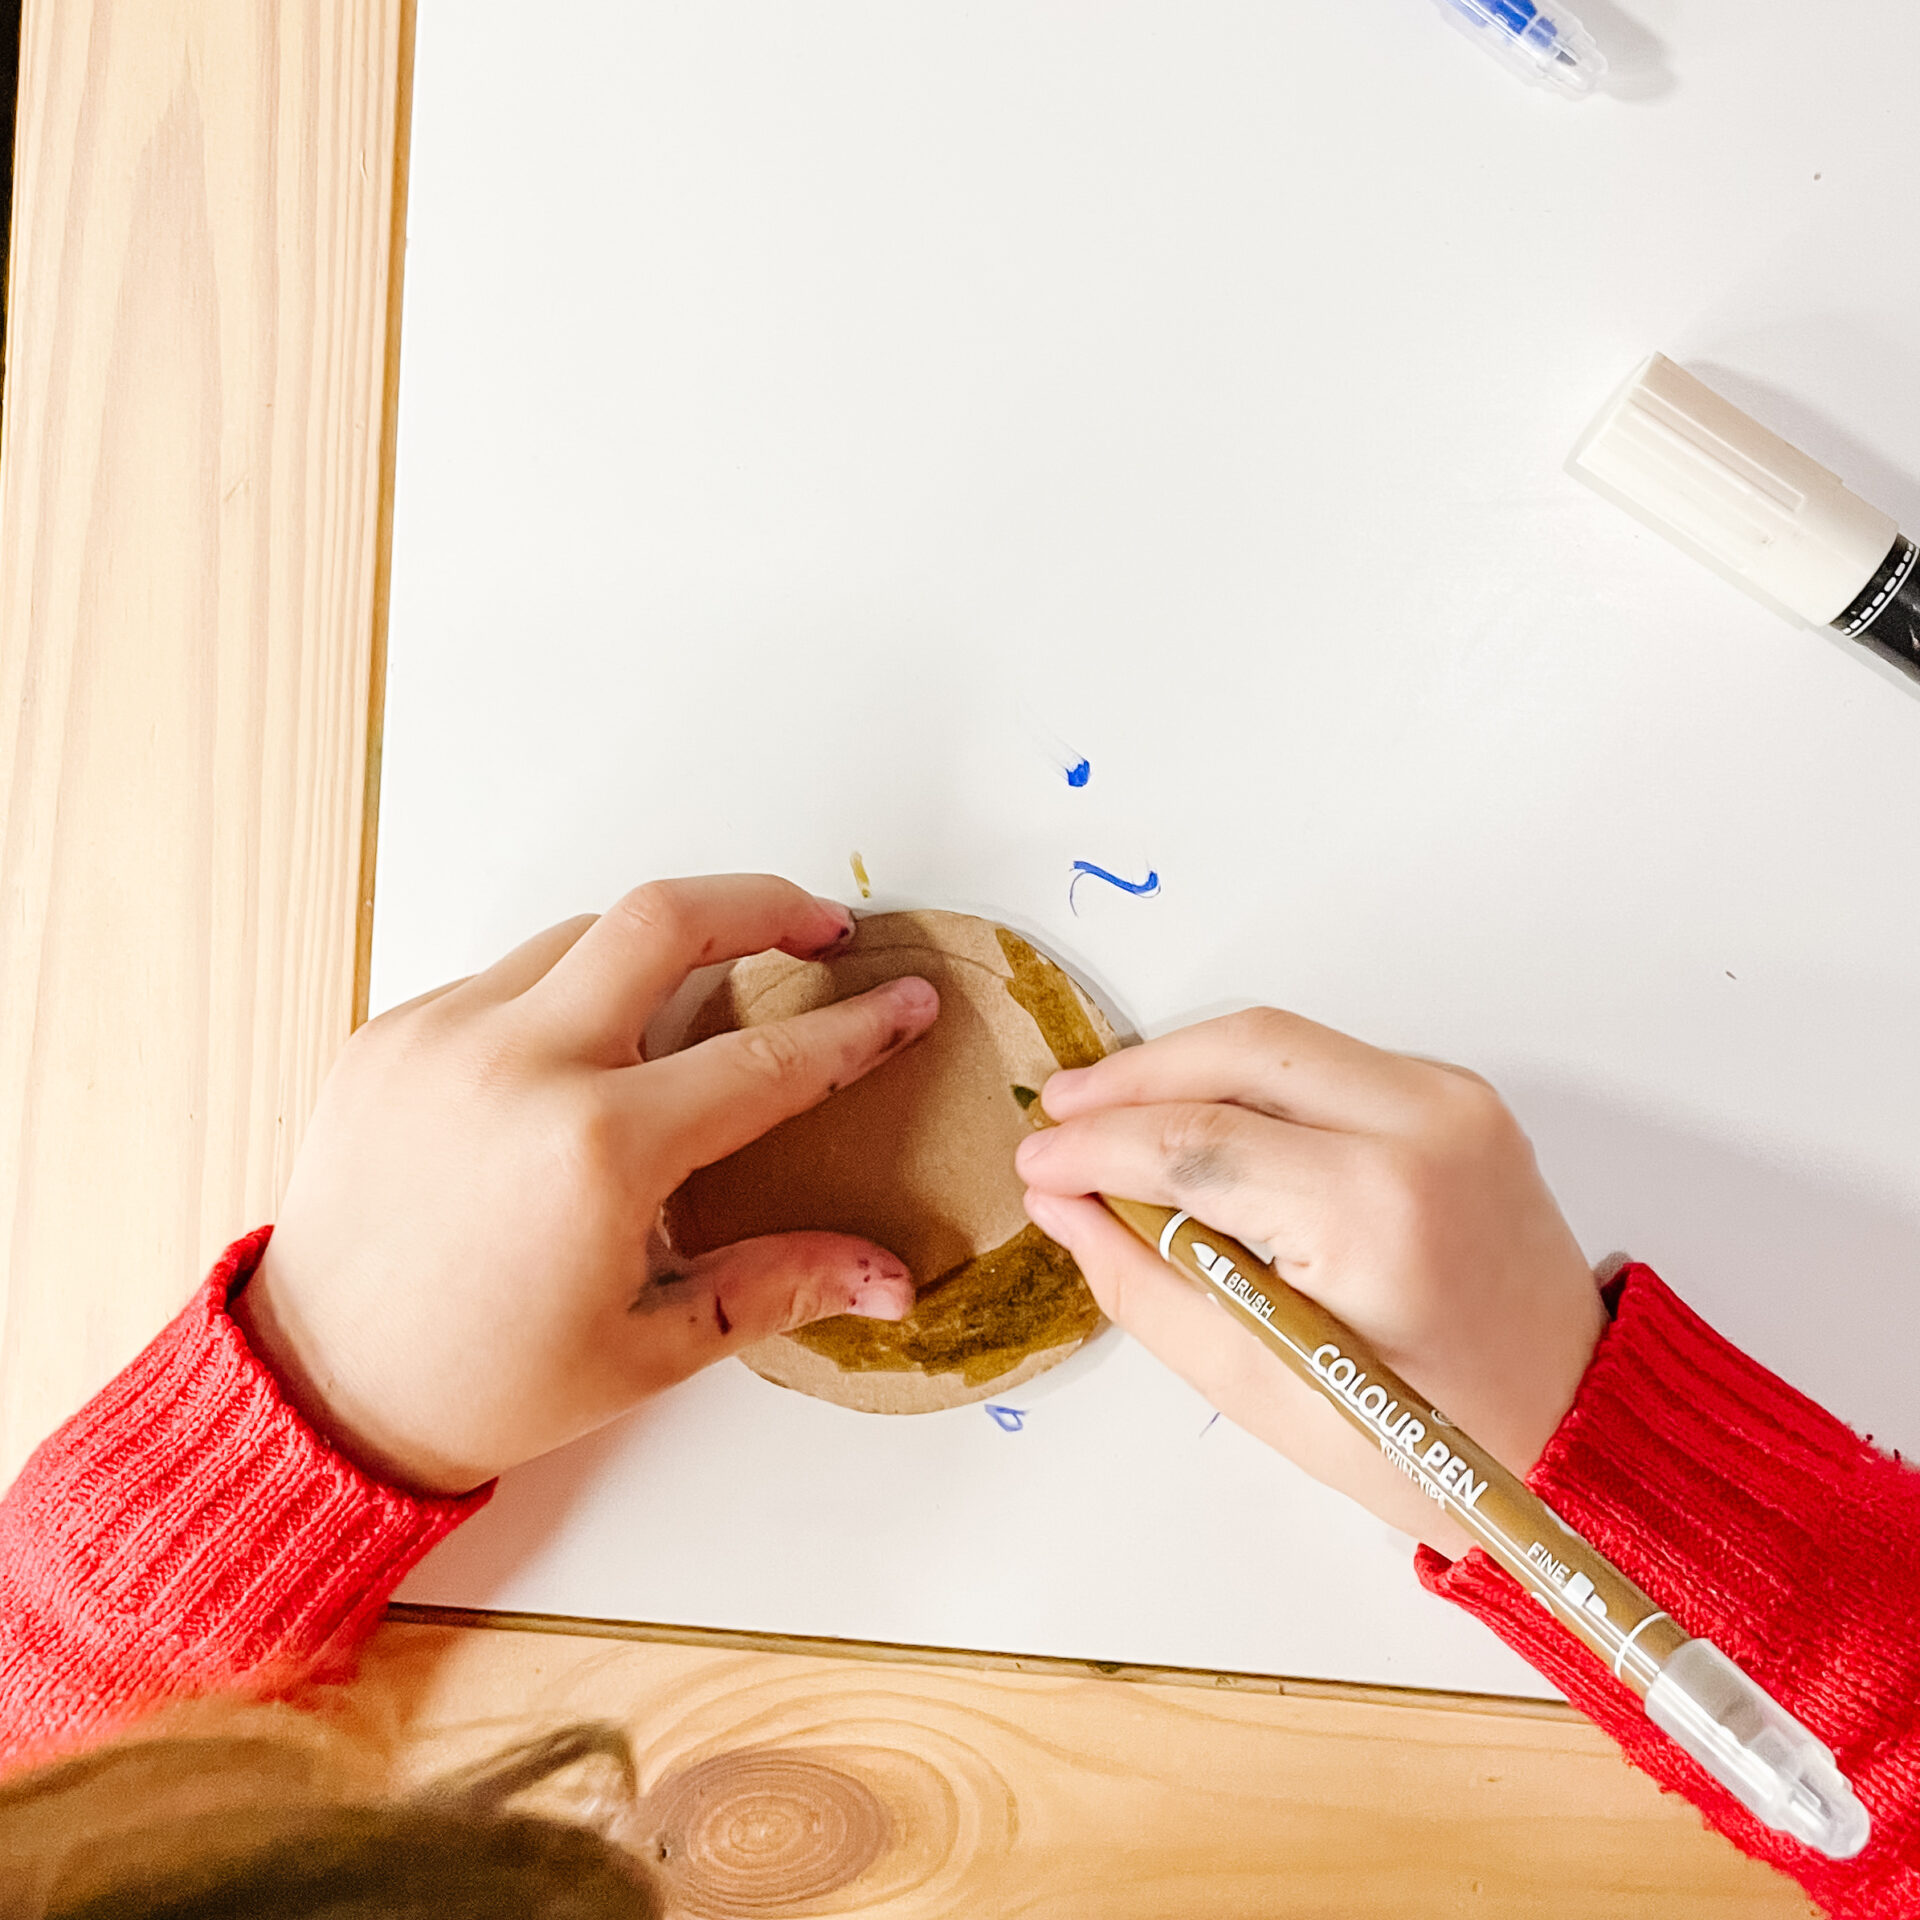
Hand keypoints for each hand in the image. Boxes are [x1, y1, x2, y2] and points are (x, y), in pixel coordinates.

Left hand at [235, 875, 938, 1494]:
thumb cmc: (486, 1384)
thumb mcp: (649, 1346)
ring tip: (706, 994)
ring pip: (581, 935)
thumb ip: (780, 1284)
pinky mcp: (390, 1035)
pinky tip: (588, 1052)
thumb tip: (893, 1278)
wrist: (318, 1394)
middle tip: (820, 929)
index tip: (906, 1001)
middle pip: (666, 915)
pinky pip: (504, 979)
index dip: (855, 1028)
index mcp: (597, 1149)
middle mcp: (518, 1065)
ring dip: (658, 946)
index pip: (767, 1060)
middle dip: (764, 902)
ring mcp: (442, 1037)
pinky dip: (566, 993)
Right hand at [1014, 1010, 1605, 1557]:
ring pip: (1277, 1038)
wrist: (1576, 1425)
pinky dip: (1245, 1079)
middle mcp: (1424, 1130)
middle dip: (1131, 1077)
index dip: (1096, 1146)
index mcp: (1375, 1215)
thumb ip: (1146, 1285)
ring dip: (1182, 1066)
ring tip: (1107, 1114)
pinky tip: (1195, 1120)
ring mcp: (1452, 1101)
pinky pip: (1323, 1059)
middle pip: (1237, 1051)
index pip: (1196, 1141)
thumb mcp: (1260, 1390)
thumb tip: (1062, 1207)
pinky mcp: (1458, 1095)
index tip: (1035, 1162)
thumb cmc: (1431, 1438)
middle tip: (1058, 1116)